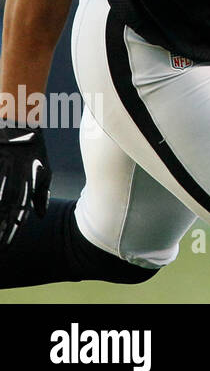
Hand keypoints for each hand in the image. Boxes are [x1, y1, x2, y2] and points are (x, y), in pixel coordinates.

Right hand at [0, 125, 51, 247]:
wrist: (21, 123)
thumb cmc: (34, 149)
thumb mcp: (45, 169)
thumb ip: (42, 193)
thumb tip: (38, 216)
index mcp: (30, 181)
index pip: (21, 211)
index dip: (13, 231)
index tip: (6, 247)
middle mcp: (16, 178)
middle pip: (6, 209)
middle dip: (1, 230)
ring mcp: (4, 169)